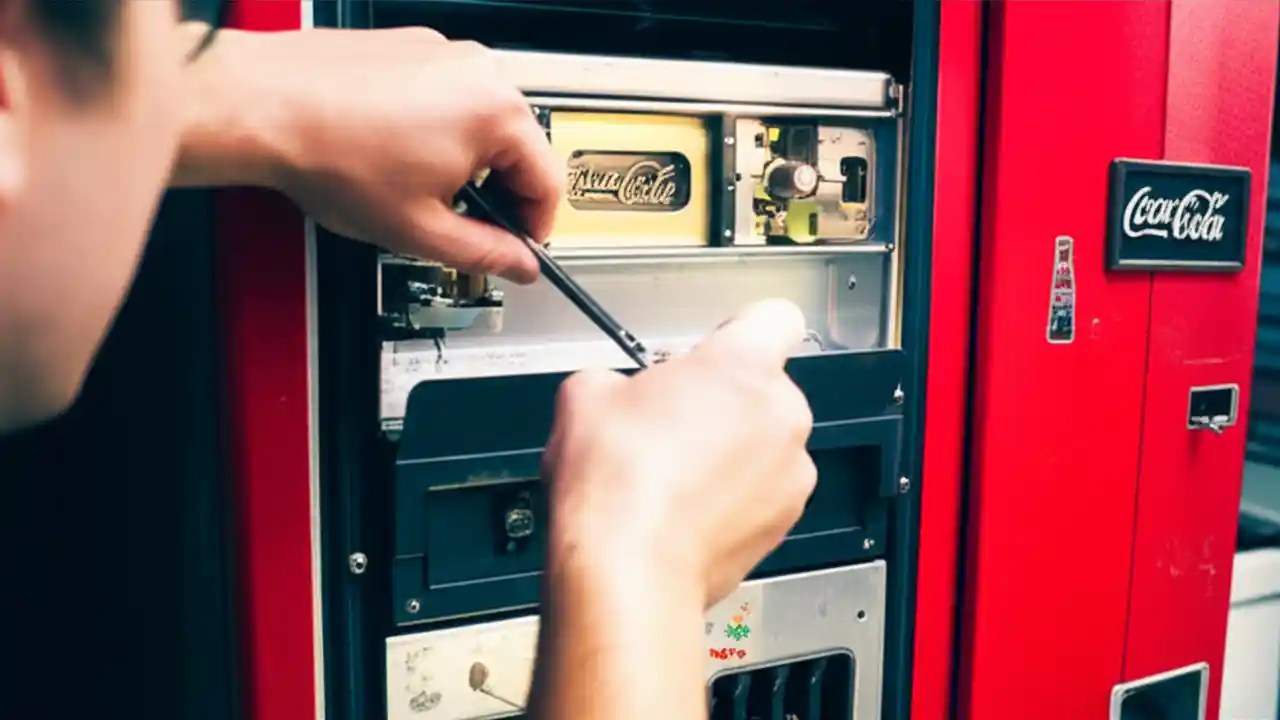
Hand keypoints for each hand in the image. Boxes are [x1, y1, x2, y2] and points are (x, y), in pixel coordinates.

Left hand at [177, 28, 561, 282]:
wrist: (262, 107)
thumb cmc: (330, 154)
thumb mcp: (421, 230)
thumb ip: (485, 254)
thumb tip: (517, 264)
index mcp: (499, 113)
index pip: (549, 182)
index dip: (535, 229)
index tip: (517, 248)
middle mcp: (480, 71)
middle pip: (518, 149)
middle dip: (497, 193)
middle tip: (465, 227)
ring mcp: (445, 53)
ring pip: (481, 123)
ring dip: (465, 163)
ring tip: (418, 190)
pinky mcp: (412, 48)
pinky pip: (446, 98)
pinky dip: (434, 131)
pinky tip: (395, 157)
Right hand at [542, 299, 816, 607]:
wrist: (628, 568)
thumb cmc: (616, 484)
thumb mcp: (586, 394)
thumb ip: (617, 377)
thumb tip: (614, 392)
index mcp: (744, 364)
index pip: (775, 315)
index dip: (738, 330)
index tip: (711, 348)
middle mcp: (782, 414)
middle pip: (765, 386)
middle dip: (723, 397)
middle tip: (672, 417)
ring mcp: (790, 473)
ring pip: (766, 442)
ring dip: (731, 449)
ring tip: (672, 471)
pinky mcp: (783, 522)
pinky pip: (763, 491)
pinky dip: (733, 495)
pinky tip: (684, 506)